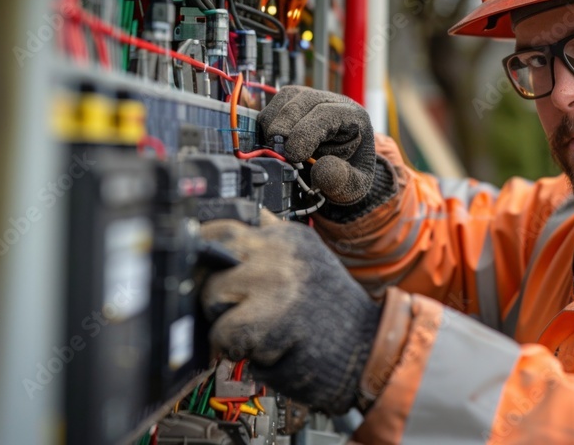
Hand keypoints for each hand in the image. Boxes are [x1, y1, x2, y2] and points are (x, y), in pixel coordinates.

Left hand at [200, 213, 381, 413]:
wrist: (368, 353)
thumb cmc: (333, 320)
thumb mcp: (306, 267)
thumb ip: (269, 250)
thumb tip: (220, 242)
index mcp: (289, 236)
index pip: (229, 220)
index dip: (209, 244)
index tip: (205, 262)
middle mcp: (283, 250)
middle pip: (214, 244)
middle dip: (210, 278)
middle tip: (231, 305)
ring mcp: (277, 281)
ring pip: (212, 292)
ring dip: (224, 319)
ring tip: (258, 329)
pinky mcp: (269, 318)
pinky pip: (221, 333)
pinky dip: (235, 350)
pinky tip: (266, 348)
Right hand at [259, 86, 386, 207]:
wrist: (343, 166)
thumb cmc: (349, 172)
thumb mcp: (355, 184)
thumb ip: (343, 179)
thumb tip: (320, 168)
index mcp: (354, 116)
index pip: (325, 114)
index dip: (305, 134)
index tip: (294, 156)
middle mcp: (332, 100)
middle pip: (300, 101)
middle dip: (284, 130)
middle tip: (282, 156)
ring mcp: (310, 97)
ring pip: (282, 101)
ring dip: (274, 129)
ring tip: (283, 153)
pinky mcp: (291, 102)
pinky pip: (271, 108)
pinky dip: (267, 128)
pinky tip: (278, 146)